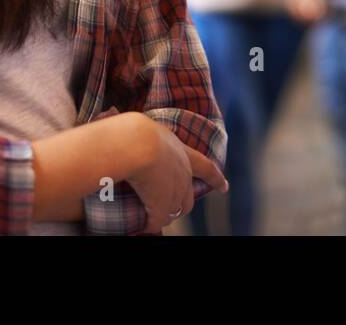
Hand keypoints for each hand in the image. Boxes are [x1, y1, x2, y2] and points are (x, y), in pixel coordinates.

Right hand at [126, 116, 226, 233]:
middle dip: (180, 204)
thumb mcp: (144, 130)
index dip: (215, 178)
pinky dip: (150, 224)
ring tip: (151, 216)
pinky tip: (144, 225)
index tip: (225, 187)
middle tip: (169, 208)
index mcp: (181, 151)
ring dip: (164, 214)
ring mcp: (174, 191)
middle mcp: (182, 173)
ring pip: (174, 210)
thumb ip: (141, 134)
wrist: (136, 143)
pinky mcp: (161, 206)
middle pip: (188, 197)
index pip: (205, 167)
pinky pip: (157, 221)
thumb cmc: (135, 132)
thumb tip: (121, 121)